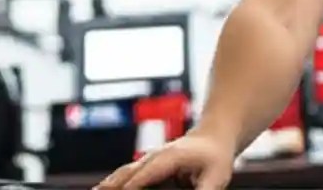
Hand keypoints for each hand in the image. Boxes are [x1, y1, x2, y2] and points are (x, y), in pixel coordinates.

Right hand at [96, 132, 235, 189]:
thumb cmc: (216, 157)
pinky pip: (125, 177)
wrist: (214, 136)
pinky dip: (112, 185)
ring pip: (121, 176)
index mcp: (167, 160)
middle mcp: (152, 158)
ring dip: (107, 187)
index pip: (140, 179)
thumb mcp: (215, 178)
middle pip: (124, 177)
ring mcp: (147, 161)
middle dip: (109, 189)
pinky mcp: (147, 166)